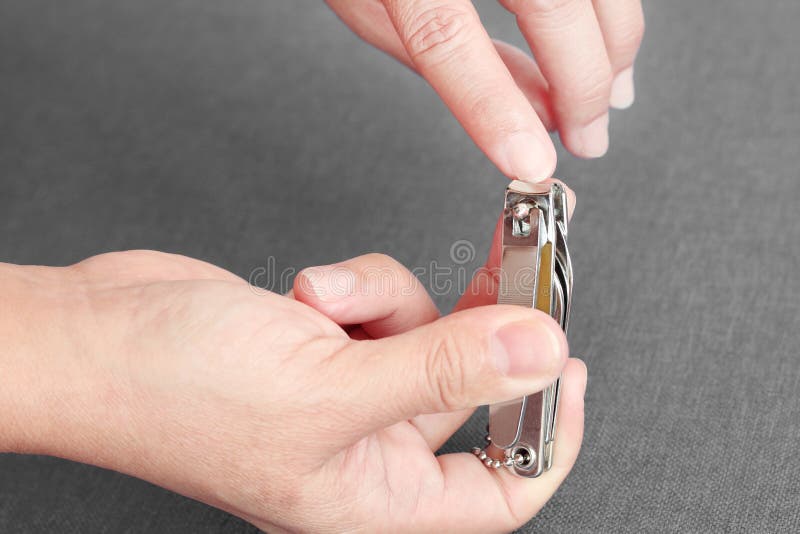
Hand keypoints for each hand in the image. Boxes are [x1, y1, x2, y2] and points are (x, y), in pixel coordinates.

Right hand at [0, 189, 583, 532]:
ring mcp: (346, 387)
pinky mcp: (327, 339)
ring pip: (424, 328)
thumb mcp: (327, 390)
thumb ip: (444, 370)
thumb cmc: (173, 393)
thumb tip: (539, 353)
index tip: (570, 370)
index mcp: (371, 497)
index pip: (500, 491)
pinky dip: (357, 284)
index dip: (549, 435)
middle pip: (469, 387)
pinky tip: (311, 288)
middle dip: (481, 326)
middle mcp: (365, 446)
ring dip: (389, 297)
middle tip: (514, 267)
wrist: (96, 337)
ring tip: (332, 296)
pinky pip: (382, 300)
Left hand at [326, 0, 643, 176]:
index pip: (445, 35)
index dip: (492, 105)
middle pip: (551, 3)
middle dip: (583, 83)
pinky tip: (608, 37)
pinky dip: (614, 6)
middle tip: (588, 138)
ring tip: (608, 96)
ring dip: (615, 44)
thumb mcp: (379, 6)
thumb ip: (446, 58)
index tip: (527, 159)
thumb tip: (524, 110)